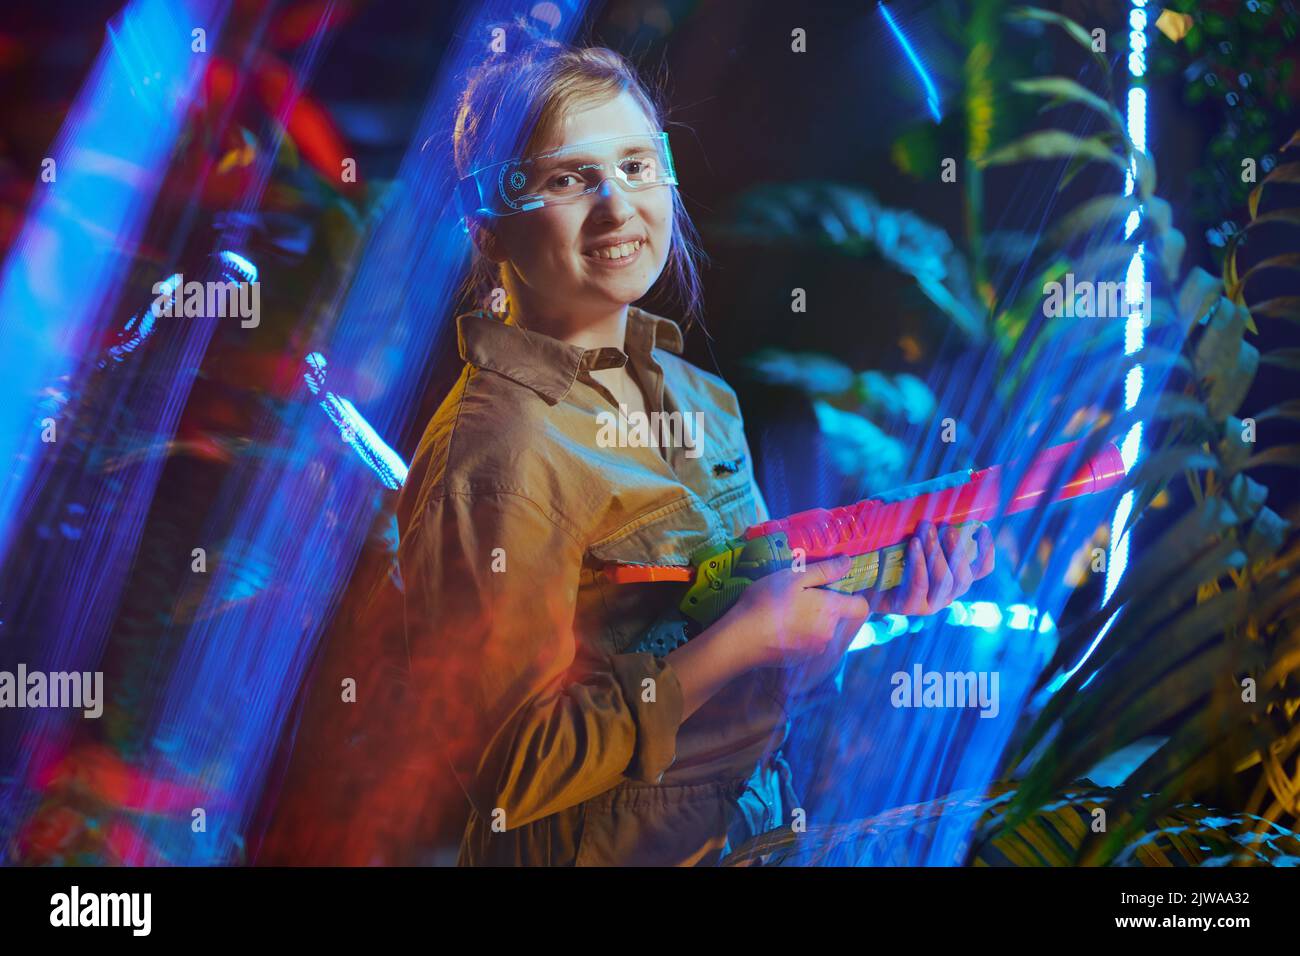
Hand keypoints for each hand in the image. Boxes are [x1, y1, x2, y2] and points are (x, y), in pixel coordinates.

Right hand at [719, 555, 870, 670]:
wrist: (742, 639)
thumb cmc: (767, 602)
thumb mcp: (793, 577)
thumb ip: (824, 571)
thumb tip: (848, 562)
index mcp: (831, 611)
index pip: (861, 606)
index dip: (853, 596)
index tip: (835, 588)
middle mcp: (829, 634)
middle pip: (841, 619)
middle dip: (829, 608)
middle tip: (804, 596)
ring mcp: (816, 650)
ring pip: (825, 632)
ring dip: (815, 622)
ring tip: (790, 612)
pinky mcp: (802, 661)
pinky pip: (811, 645)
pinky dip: (802, 636)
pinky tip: (782, 629)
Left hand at [869, 520, 994, 615]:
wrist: (859, 582)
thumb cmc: (890, 556)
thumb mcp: (912, 539)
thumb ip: (928, 528)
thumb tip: (936, 501)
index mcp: (953, 578)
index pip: (981, 570)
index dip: (987, 551)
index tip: (983, 528)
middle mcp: (946, 594)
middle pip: (963, 577)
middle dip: (957, 550)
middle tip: (946, 527)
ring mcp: (929, 603)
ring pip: (944, 582)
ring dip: (937, 553)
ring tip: (926, 530)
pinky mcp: (908, 606)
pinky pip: (919, 586)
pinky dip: (918, 564)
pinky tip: (914, 545)